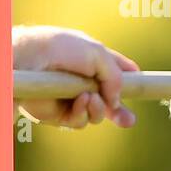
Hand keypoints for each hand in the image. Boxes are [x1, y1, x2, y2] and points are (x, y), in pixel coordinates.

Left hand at [13, 26, 138, 128]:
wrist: (29, 61)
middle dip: (119, 111)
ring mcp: (68, 98)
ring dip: (99, 109)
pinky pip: (78, 121)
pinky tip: (80, 102)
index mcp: (90, 60)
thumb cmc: (60, 49)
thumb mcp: (98, 54)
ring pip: (95, 114)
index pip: (114, 71)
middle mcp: (80, 81)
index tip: (142, 87)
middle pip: (107, 101)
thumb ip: (115, 76)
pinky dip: (83, 113)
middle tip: (128, 120)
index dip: (129, 80)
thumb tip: (116, 100)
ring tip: (90, 99)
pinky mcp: (55, 114)